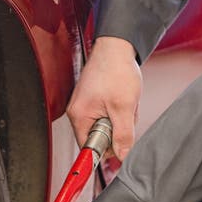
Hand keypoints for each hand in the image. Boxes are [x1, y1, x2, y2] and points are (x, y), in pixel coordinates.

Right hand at [67, 36, 141, 160]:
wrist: (117, 45)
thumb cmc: (116, 70)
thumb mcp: (124, 107)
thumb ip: (123, 135)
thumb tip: (122, 155)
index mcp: (79, 116)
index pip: (89, 148)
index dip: (106, 149)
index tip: (119, 146)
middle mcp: (77, 113)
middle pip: (98, 138)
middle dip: (116, 130)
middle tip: (124, 113)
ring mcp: (84, 106)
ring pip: (105, 127)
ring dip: (119, 119)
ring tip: (123, 102)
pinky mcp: (92, 101)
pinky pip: (106, 116)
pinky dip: (118, 111)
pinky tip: (121, 99)